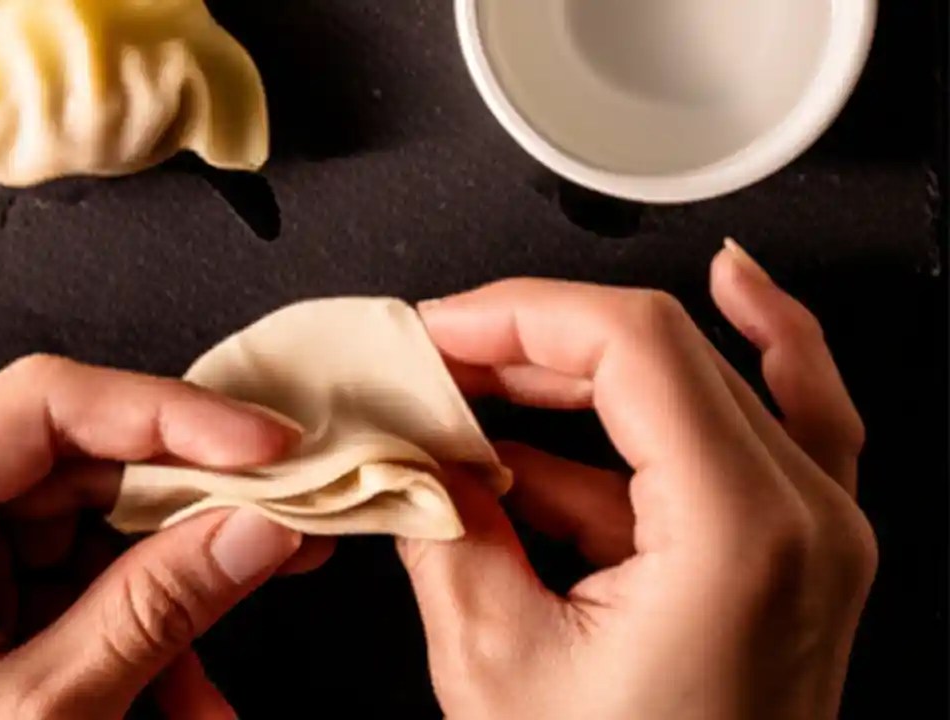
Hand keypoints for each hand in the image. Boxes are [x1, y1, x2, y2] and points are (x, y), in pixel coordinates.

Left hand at [0, 356, 330, 718]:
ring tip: (208, 696)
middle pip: (69, 470)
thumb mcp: (39, 717)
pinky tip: (167, 699)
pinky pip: (47, 588)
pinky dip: (112, 637)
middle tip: (276, 538)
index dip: (173, 414)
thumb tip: (256, 529)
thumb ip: (157, 609)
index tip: (267, 445)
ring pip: (73, 538)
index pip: (46, 406)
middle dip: (177, 529)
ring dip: (154, 606)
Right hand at [403, 243, 876, 718]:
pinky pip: (801, 411)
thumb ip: (446, 530)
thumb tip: (411, 452)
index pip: (632, 343)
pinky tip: (735, 286)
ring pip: (714, 374)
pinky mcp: (803, 549)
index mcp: (739, 533)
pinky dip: (764, 343)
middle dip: (534, 339)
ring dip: (593, 366)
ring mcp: (820, 532)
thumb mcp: (496, 663)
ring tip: (491, 379)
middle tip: (442, 358)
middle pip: (667, 348)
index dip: (517, 314)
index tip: (440, 329)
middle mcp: (806, 519)